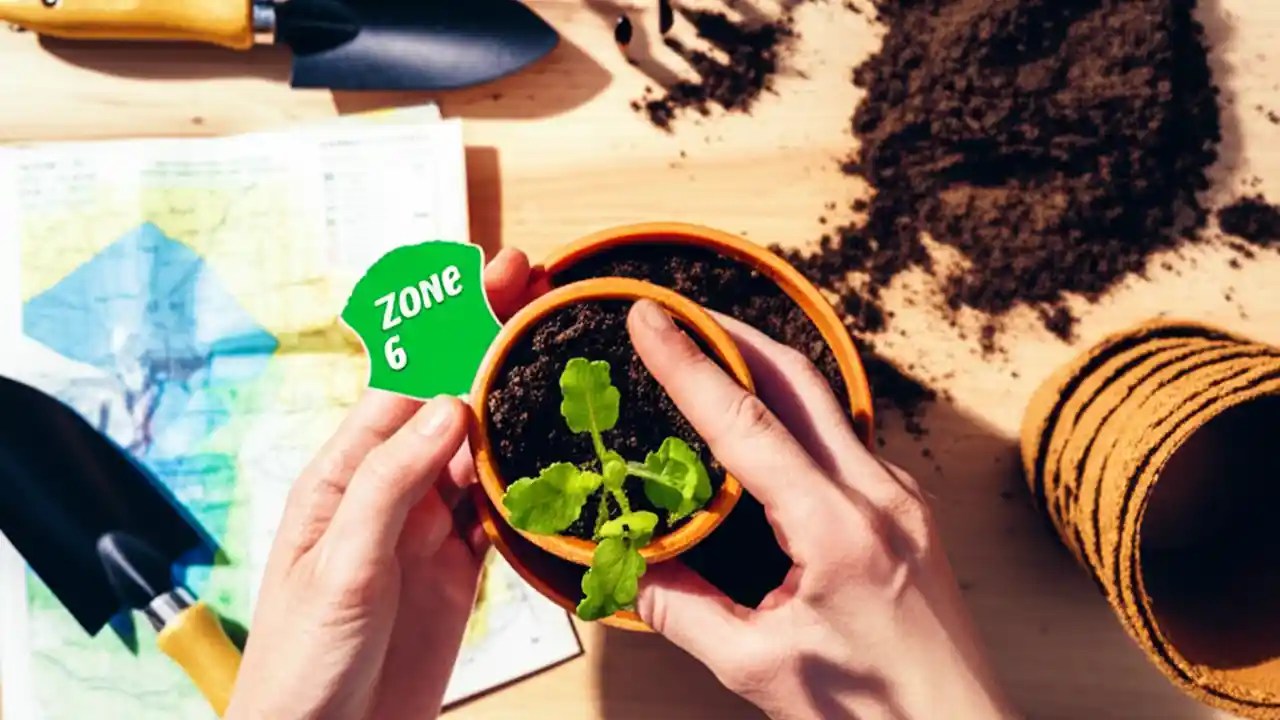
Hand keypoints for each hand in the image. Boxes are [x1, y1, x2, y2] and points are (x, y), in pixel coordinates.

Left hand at [227, 248, 538, 719]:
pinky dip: (529, 476)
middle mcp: (391, 488)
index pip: (409, 379)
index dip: (455, 321)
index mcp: (346, 473)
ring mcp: (428, 527)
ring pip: (482, 447)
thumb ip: (392, 483)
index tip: (496, 272)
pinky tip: (554, 447)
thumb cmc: (301, 662)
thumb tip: (448, 405)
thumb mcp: (341, 565)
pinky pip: (500, 508)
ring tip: (558, 350)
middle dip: (491, 338)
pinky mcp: (459, 568)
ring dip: (517, 398)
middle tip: (540, 284)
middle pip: (451, 398)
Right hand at [626, 300, 1017, 719]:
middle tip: (678, 313)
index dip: (688, 364)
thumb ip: (687, 612)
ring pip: (825, 404)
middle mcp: (879, 495)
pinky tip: (763, 429)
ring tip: (711, 357)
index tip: (648, 317)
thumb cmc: (876, 711)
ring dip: (765, 370)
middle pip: (798, 381)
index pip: (746, 424)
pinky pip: (841, 439)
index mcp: (838, 530)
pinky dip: (793, 416)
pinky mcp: (908, 510)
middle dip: (733, 336)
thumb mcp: (760, 668)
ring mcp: (901, 496)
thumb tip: (632, 570)